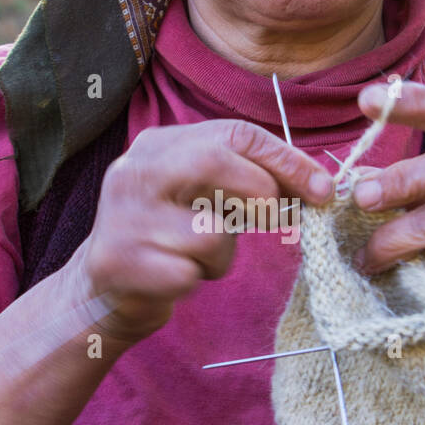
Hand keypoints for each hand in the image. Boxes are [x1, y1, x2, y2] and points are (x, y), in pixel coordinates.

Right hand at [64, 118, 334, 346]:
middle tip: (276, 219)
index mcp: (158, 145)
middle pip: (215, 160)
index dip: (286, 159)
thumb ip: (246, 181)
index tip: (323, 188)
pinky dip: (195, 281)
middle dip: (261, 191)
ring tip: (198, 260)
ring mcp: (123, 216)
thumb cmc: (167, 239)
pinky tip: (172, 278)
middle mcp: (134, 171)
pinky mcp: (121, 261)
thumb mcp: (202, 196)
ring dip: (222, 255)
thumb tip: (318, 185)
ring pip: (209, 231)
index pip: (234, 133)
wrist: (102, 290)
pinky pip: (189, 273)